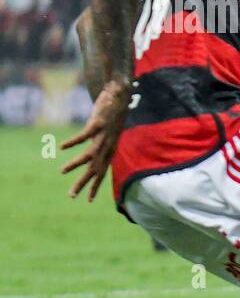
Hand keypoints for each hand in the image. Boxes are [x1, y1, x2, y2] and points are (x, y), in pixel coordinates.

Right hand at [61, 80, 131, 201]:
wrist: (120, 96)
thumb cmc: (112, 117)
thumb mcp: (108, 135)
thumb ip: (100, 146)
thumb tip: (92, 157)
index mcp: (110, 150)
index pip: (102, 173)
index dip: (96, 187)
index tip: (89, 200)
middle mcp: (107, 146)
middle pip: (94, 169)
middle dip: (83, 183)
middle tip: (71, 196)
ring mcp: (103, 135)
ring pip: (89, 155)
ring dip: (75, 164)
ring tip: (62, 171)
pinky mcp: (97, 123)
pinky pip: (84, 135)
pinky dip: (73, 142)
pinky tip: (62, 147)